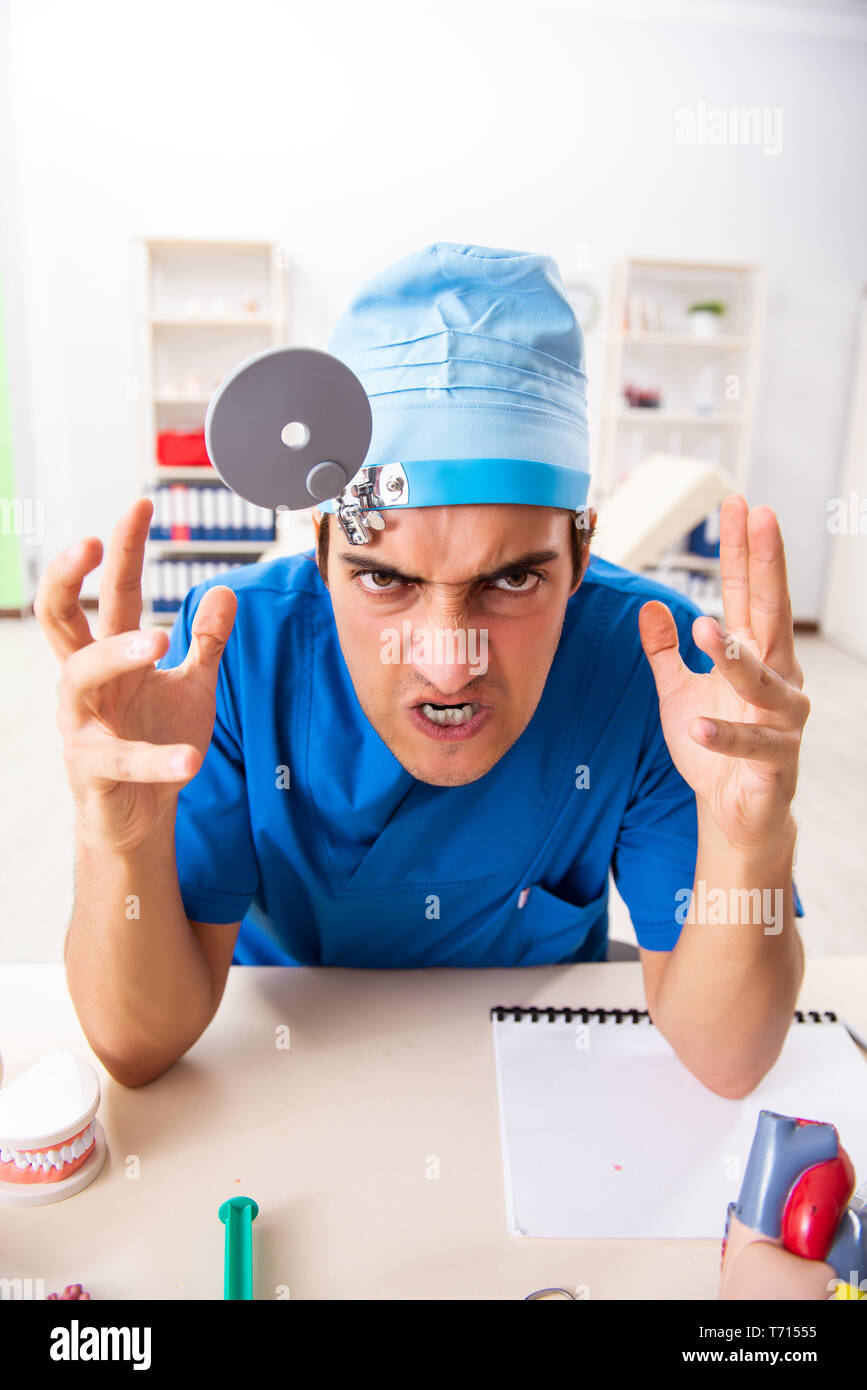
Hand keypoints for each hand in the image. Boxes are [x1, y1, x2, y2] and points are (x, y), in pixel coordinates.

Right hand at [34, 497, 236, 853]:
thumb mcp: (190, 686)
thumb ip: (205, 642)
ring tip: (160, 640)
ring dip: (117, 654)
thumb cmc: (157, 738)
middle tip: (93, 543)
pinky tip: (190, 759)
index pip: (114, 592)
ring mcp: (81, 725)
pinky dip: (156, 759)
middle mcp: (86, 682)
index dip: (124, 549)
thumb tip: (224, 589)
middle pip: (59, 619)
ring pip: (78, 677)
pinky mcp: (91, 771)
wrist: (138, 816)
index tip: (140, 503)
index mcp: (111, 655)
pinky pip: (117, 760)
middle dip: (69, 578)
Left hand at [637, 494, 809, 849]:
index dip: (742, 550)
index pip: (746, 592)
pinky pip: (749, 743)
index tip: (739, 504)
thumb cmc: (714, 746)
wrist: (735, 810)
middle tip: (759, 519)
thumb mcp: (679, 690)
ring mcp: (780, 718)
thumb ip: (666, 650)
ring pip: (763, 680)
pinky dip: (723, 733)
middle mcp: (777, 676)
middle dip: (764, 565)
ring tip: (704, 629)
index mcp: (754, 653)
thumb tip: (651, 606)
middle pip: (769, 612)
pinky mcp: (774, 759)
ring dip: (734, 655)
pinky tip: (696, 722)